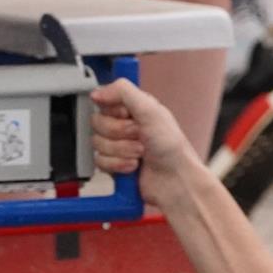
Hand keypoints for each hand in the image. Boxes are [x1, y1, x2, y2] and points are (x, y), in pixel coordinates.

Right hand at [89, 78, 195, 210]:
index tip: (127, 115)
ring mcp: (119, 145)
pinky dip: (118, 165)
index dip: (113, 111)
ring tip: (140, 153)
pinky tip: (133, 166)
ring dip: (121, 150)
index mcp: (133, 107)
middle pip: (98, 123)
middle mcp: (124, 124)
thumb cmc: (172, 149)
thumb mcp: (150, 110)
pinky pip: (100, 162)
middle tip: (139, 136)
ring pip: (98, 143)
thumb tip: (98, 92)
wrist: (175, 181)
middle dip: (120, 133)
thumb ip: (123, 92)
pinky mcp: (115, 164)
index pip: (104, 101)